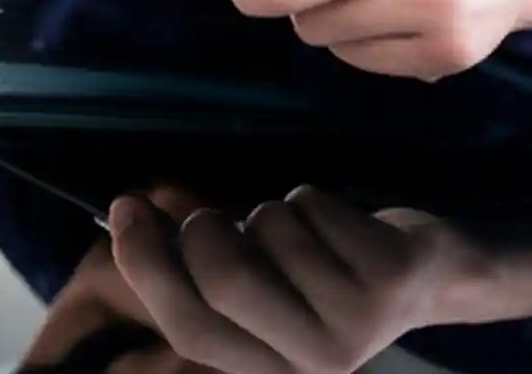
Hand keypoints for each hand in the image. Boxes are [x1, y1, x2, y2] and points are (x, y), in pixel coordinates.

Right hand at [108, 185, 498, 373]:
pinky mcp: (389, 278)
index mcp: (267, 370)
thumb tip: (124, 215)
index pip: (188, 327)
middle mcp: (312, 362)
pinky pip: (311, 206)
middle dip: (202, 228)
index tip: (124, 208)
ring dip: (267, 212)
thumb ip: (191, 269)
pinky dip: (308, 197)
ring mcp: (357, 323)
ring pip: (269, 230)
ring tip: (294, 231)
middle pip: (223, 278)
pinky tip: (334, 223)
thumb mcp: (256, 288)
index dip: (147, 266)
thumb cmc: (320, 279)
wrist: (431, 280)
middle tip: (210, 217)